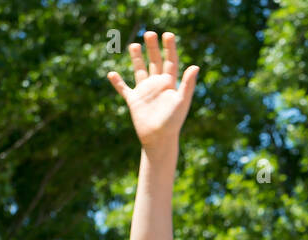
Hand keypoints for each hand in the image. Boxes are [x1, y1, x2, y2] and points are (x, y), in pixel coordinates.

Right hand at [107, 31, 199, 154]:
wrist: (159, 139)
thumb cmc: (173, 122)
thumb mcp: (181, 101)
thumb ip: (188, 84)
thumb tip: (195, 66)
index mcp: (170, 84)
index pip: (171, 62)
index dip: (170, 48)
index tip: (168, 34)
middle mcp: (157, 86)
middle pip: (155, 62)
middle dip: (153, 48)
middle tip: (149, 33)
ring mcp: (145, 92)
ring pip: (140, 71)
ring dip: (137, 58)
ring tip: (134, 44)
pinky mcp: (134, 101)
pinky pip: (124, 89)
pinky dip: (117, 82)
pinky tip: (111, 74)